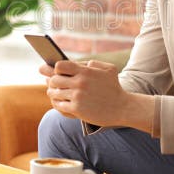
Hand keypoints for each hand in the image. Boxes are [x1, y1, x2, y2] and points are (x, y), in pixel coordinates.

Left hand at [39, 60, 153, 129]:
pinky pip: (58, 105)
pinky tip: (59, 102)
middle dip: (51, 81)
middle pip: (53, 80)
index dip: (55, 68)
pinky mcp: (77, 109)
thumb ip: (91, 63)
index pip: (59, 66)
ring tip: (53, 92)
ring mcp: (77, 97)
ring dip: (52, 93)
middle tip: (49, 82)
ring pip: (54, 93)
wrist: (123, 108)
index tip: (56, 71)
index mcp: (86, 71)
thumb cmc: (114, 87)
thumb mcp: (108, 69)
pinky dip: (57, 104)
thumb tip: (73, 63)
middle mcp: (80, 83)